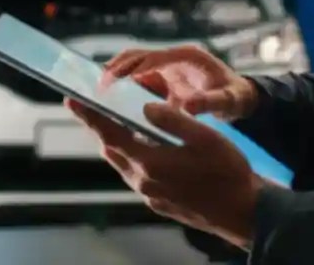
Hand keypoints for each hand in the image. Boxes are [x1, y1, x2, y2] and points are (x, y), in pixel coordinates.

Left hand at [65, 97, 262, 249]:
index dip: (89, 116)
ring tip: (122, 124)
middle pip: (112, 149)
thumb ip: (172, 120)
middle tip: (97, 107)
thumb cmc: (227, 172)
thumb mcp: (204, 137)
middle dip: (103, 127)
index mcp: (150, 162)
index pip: (109, 134)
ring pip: (124, 163)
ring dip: (120, 143)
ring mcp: (150, 194)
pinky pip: (138, 176)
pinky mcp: (159, 202)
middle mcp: (143, 181)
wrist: (242, 212)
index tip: (71, 100)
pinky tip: (150, 149)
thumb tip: (145, 107)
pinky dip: (135, 157)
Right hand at [102, 45, 258, 121]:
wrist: (240, 98)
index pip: (151, 58)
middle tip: (96, 89)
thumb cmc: (235, 96)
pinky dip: (123, 87)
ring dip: (114, 76)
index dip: (130, 70)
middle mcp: (172, 58)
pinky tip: (110, 104)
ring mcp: (166, 67)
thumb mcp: (227, 101)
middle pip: (135, 57)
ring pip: (132, 65)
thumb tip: (188, 106)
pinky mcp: (162, 79)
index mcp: (186, 56)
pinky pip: (137, 79)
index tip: (112, 84)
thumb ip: (209, 103)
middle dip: (114, 69)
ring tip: (96, 95)